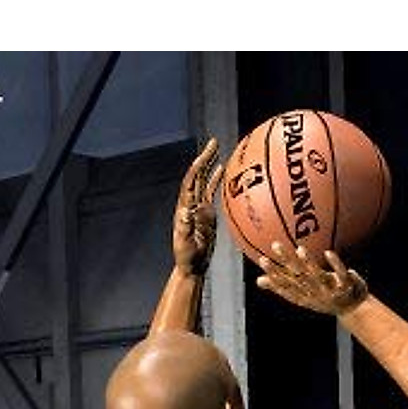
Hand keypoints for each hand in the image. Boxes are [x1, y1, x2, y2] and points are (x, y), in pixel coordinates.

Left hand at [173, 137, 223, 276]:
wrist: (192, 265)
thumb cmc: (187, 257)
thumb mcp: (185, 244)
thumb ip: (186, 227)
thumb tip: (187, 210)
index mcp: (185, 208)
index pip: (190, 183)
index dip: (196, 168)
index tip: (205, 155)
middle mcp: (190, 204)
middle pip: (196, 176)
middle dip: (204, 158)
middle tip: (214, 143)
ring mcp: (198, 207)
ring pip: (204, 181)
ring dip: (210, 165)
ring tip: (218, 150)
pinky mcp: (206, 213)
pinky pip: (211, 192)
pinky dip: (216, 180)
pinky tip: (222, 170)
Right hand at [256, 244, 367, 315]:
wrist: (353, 311)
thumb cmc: (323, 298)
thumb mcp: (302, 295)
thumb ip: (283, 285)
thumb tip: (258, 280)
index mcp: (302, 296)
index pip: (285, 285)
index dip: (274, 273)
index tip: (262, 259)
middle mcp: (314, 294)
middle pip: (298, 277)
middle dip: (286, 262)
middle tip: (275, 244)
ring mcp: (330, 291)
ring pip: (317, 276)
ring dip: (308, 262)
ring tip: (300, 248)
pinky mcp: (346, 286)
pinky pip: (340, 274)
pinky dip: (335, 264)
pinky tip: (328, 252)